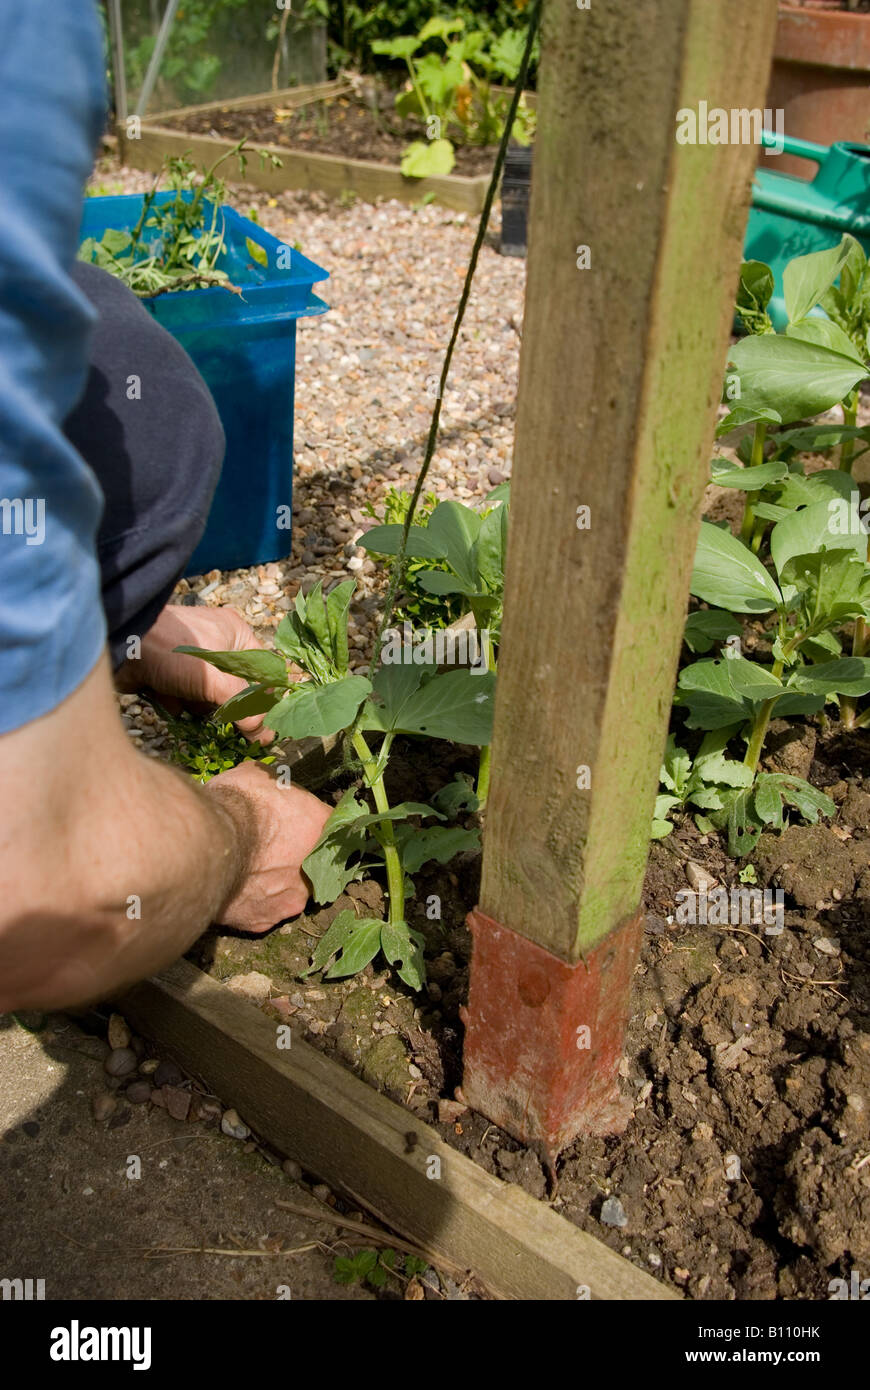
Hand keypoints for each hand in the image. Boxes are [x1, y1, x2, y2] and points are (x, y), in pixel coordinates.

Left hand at [119, 604, 276, 742]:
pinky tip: (164, 697)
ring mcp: (191, 658)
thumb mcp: (217, 681)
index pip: (263, 672)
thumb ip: (245, 709)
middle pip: (235, 687)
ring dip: (197, 704)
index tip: (260, 725)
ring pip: (208, 696)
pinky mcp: (169, 672)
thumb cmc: (173, 651)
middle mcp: (217, 643)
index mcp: (236, 634)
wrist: (119, 644)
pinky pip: (184, 697)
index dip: (263, 699)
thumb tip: (266, 737)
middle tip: (220, 715)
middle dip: (223, 704)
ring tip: (185, 699)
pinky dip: (176, 702)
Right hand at [207, 761, 332, 931]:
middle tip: (267, 848)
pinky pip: (262, 911)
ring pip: (288, 890)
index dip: (309, 823)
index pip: (328, 825)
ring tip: (246, 870)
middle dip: (294, 857)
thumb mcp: (259, 777)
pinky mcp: (264, 921)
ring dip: (273, 882)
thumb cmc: (238, 803)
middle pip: (312, 863)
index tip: (293, 822)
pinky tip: (234, 889)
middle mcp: (316, 869)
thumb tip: (272, 787)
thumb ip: (275, 788)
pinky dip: (251, 902)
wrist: (208, 843)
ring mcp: (292, 899)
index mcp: (321, 827)